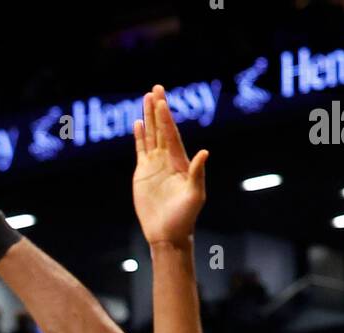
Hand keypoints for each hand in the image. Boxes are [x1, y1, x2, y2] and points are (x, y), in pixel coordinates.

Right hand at [133, 85, 207, 246]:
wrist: (168, 233)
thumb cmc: (185, 217)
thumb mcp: (195, 195)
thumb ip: (197, 173)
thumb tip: (205, 152)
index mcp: (180, 162)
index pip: (171, 134)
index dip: (166, 118)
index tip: (162, 100)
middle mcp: (168, 160)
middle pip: (161, 129)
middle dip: (158, 109)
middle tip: (156, 88)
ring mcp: (154, 166)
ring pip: (151, 136)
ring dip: (148, 117)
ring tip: (146, 98)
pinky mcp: (143, 174)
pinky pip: (141, 150)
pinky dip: (140, 136)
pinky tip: (138, 123)